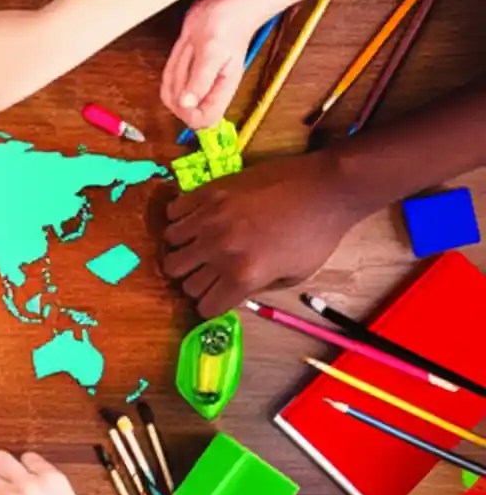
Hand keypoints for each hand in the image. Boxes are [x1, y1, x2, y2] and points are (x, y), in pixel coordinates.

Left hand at [160, 0, 262, 128]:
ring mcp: (198, 82)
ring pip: (174, 99)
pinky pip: (170, 84)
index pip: (205, 120)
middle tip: (185, 67)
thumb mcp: (211, 52)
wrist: (226, 6)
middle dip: (177, 93)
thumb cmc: (225, 26)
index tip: (184, 94)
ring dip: (172, 80)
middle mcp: (210, 90)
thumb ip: (200, 80)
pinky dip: (168, 73)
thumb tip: (187, 104)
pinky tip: (180, 57)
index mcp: (222, 90)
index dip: (189, 114)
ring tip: (186, 57)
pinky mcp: (189, 73)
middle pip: (185, 112)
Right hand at [162, 150, 362, 317]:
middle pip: (183, 280)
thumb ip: (259, 288)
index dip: (211, 303)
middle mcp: (219, 251)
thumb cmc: (317, 235)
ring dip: (184, 248)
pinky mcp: (208, 192)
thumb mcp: (295, 276)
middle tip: (207, 270)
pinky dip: (181, 218)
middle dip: (195, 279)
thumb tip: (236, 290)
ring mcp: (210, 220)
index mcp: (243, 277)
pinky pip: (174, 212)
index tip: (216, 295)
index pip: (205, 306)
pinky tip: (196, 218)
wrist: (325, 188)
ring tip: (198, 242)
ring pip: (171, 246)